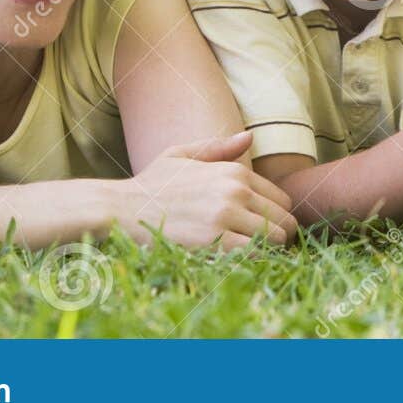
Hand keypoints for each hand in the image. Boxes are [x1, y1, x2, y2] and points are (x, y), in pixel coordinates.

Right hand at [123, 132, 296, 250]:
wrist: (118, 209)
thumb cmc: (149, 184)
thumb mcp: (182, 155)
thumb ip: (218, 147)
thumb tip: (249, 137)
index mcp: (233, 171)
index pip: (281, 199)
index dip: (277, 217)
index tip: (263, 230)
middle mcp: (235, 191)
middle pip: (284, 221)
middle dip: (278, 236)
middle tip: (261, 248)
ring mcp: (225, 216)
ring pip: (275, 240)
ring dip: (268, 252)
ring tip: (249, 258)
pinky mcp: (214, 242)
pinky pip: (253, 255)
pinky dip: (252, 262)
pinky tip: (235, 264)